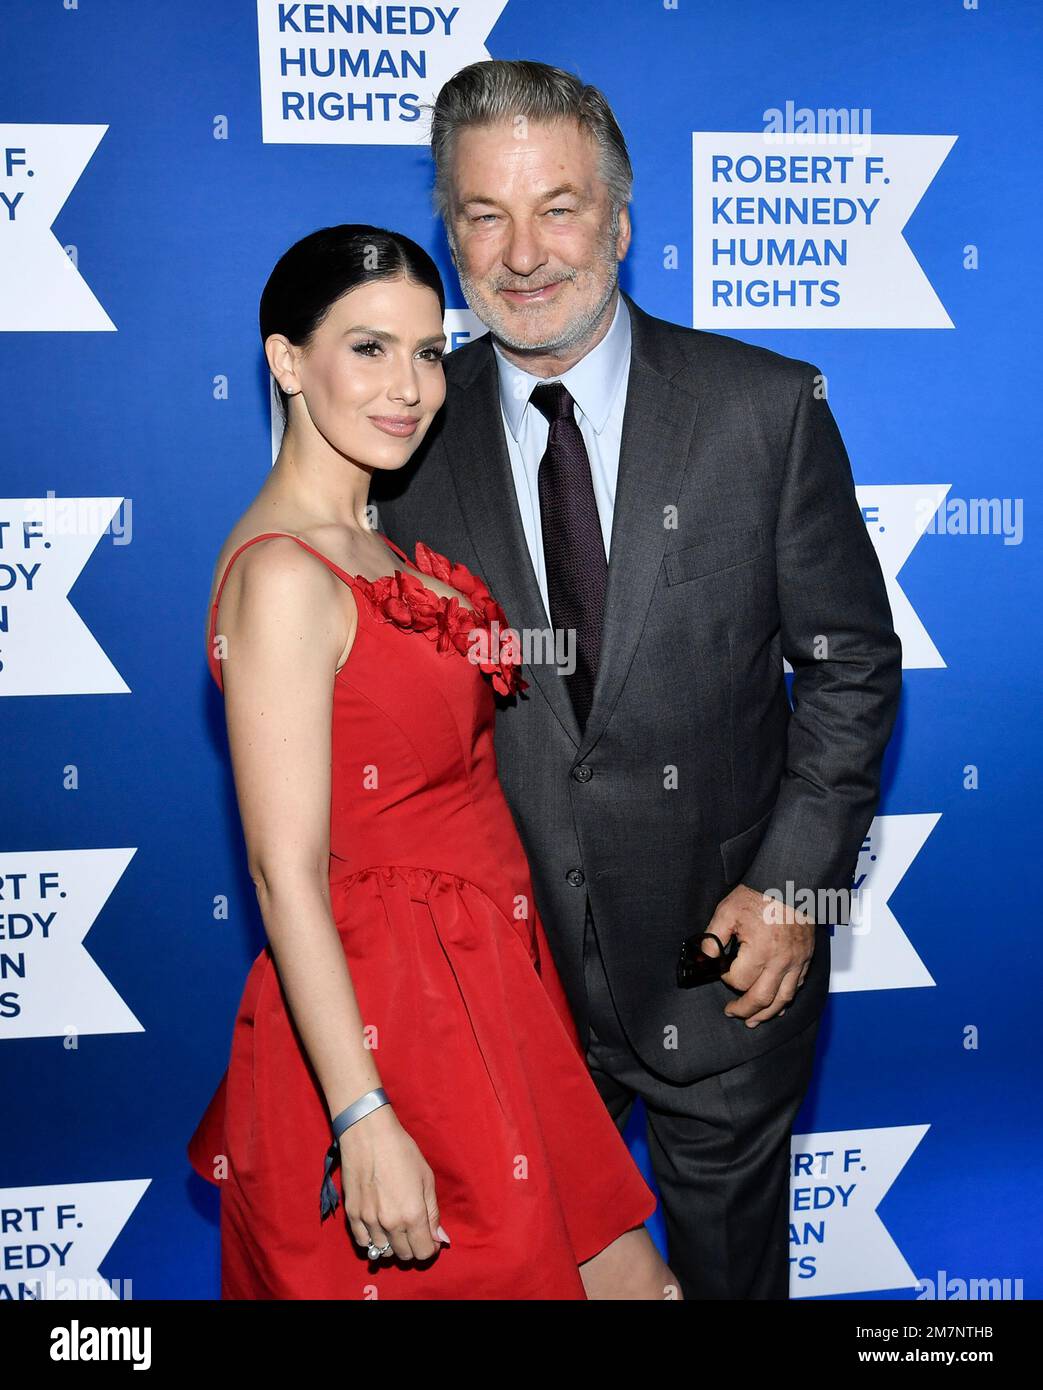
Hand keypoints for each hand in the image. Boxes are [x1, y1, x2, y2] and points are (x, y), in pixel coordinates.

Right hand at [338, 1105, 448, 1261]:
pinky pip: (363, 1243)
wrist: (369, 1136)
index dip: (430, 1248)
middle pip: (404, 1255)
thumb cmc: (402, 1152)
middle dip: (413, 1247)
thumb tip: (440, 1239)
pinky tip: (378, 1229)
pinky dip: (372, 1241)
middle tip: (414, 1231)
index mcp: (413, 1215)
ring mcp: (369, 1221)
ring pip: (383, 1252)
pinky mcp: (352, 1215)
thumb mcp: (426, 1179)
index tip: (430, 1238)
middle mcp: (391, 1224)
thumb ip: (433, 1213)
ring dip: (393, 1245)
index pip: (424, 1252)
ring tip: (396, 1228)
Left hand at [701, 884, 815, 1026]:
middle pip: (762, 999)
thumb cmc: (759, 894)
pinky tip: (777, 1005)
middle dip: (744, 1010)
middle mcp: (781, 961)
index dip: (726, 979)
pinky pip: (798, 986)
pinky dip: (786, 999)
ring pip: (783, 999)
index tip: (721, 971)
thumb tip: (703, 960)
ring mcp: (797, 961)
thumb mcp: (727, 911)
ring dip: (767, 1013)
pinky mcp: (806, 958)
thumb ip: (712, 938)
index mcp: (760, 949)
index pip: (739, 981)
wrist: (790, 882)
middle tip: (732, 1013)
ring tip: (754, 1021)